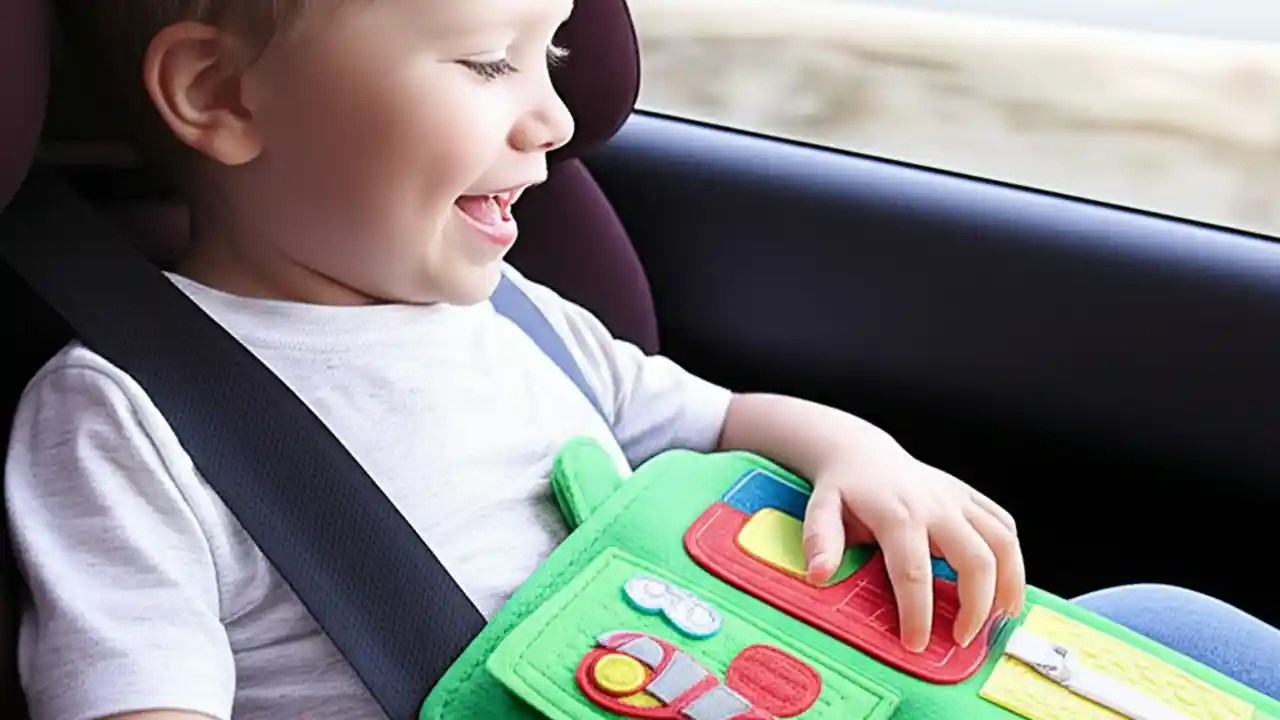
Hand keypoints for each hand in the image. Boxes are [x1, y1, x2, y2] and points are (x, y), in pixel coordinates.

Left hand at [802, 444, 1024, 652]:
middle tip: (962, 639)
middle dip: (975, 607)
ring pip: (1002, 542)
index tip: (916, 644)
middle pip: (974, 560)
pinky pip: (1005, 525)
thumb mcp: (820, 509)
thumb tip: (818, 574)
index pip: (913, 572)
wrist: (861, 454)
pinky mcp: (970, 496)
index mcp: (896, 514)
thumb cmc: (842, 489)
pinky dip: (1013, 558)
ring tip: (998, 619)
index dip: (918, 613)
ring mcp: (958, 498)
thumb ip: (820, 541)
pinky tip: (1005, 586)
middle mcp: (935, 504)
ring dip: (1009, 585)